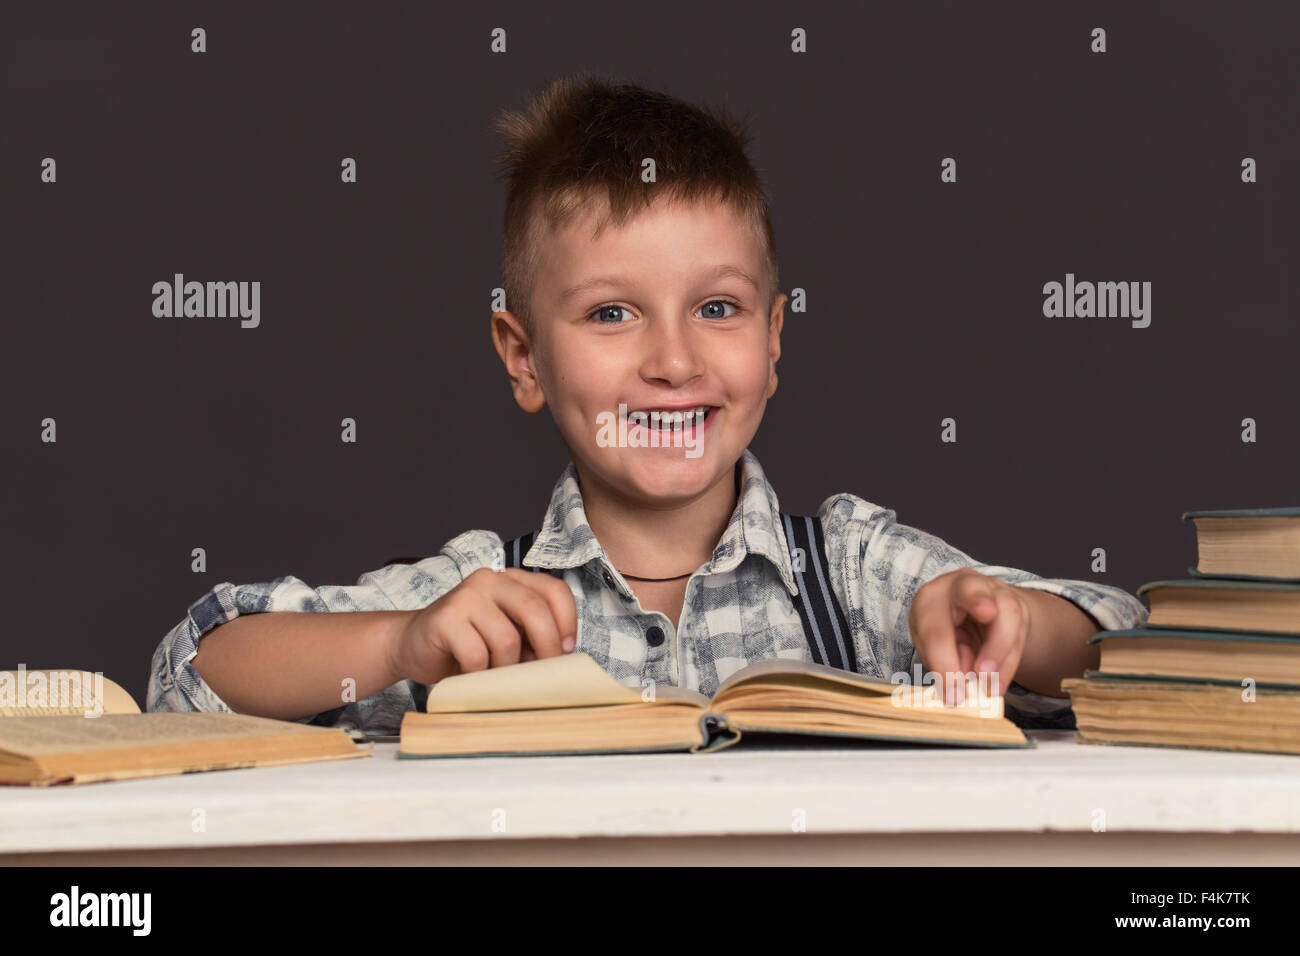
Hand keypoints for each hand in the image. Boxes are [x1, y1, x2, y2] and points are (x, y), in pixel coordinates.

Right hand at [391, 567, 577, 683]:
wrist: (412, 645)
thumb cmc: (467, 643)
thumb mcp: (507, 635)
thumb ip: (532, 636)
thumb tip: (564, 658)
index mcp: (512, 580)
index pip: (554, 591)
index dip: (568, 622)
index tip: (567, 651)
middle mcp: (490, 580)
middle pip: (534, 610)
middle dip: (546, 647)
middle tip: (543, 674)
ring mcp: (465, 596)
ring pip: (506, 638)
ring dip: (507, 668)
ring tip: (495, 676)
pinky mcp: (444, 618)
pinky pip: (476, 655)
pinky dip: (479, 674)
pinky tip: (470, 675)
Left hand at [907, 568, 1030, 704]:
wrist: (971, 615)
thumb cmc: (943, 631)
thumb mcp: (933, 646)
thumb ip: (944, 660)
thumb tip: (961, 682)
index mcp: (930, 597)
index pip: (934, 629)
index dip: (943, 664)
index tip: (952, 696)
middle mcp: (961, 584)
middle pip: (970, 588)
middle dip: (977, 609)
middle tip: (981, 642)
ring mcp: (993, 590)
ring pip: (1007, 611)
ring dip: (999, 652)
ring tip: (990, 686)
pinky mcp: (1016, 603)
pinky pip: (1020, 631)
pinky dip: (1009, 663)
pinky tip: (999, 684)